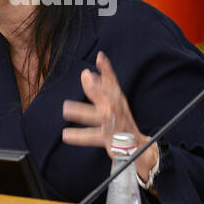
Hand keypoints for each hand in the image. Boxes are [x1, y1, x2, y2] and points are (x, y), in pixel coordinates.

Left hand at [61, 51, 156, 181]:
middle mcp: (117, 110)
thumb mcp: (116, 102)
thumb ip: (103, 88)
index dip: (107, 70)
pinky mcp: (110, 140)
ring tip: (66, 109)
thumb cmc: (123, 122)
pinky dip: (80, 136)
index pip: (113, 83)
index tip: (100, 57)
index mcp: (118, 100)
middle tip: (86, 76)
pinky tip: (67, 135)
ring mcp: (114, 125)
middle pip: (108, 97)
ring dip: (83, 112)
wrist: (137, 147)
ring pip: (100, 117)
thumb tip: (89, 73)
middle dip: (97, 87)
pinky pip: (93, 137)